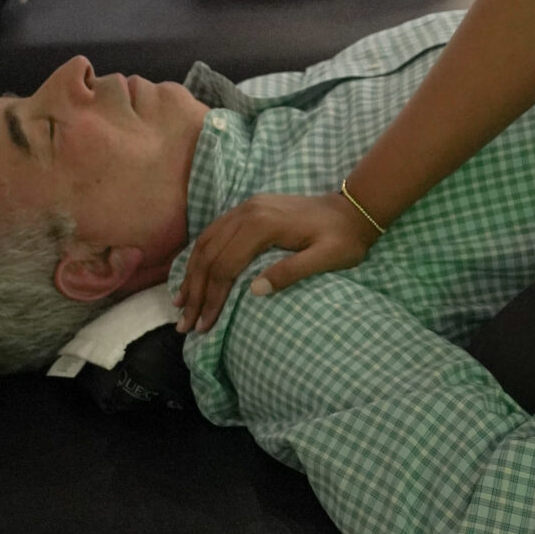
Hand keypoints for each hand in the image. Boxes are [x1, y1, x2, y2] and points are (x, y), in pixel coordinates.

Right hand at [173, 192, 378, 332]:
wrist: (353, 208)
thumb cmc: (344, 238)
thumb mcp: (327, 258)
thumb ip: (292, 272)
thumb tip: (254, 291)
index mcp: (263, 225)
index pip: (225, 266)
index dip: (211, 298)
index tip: (203, 326)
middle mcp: (248, 211)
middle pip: (210, 255)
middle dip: (195, 292)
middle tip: (185, 325)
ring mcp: (246, 208)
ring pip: (206, 243)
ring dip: (192, 275)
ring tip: (181, 305)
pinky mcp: (249, 209)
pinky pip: (214, 233)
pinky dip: (201, 257)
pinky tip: (195, 275)